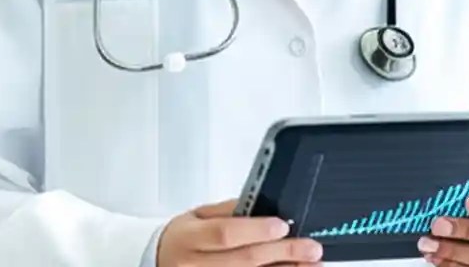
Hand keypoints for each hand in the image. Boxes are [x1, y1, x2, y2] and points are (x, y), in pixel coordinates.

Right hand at [157, 198, 323, 265]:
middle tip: (310, 248)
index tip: (283, 225)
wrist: (157, 263)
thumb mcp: (197, 216)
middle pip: (243, 261)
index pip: (225, 234)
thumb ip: (228, 211)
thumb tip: (263, 208)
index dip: (256, 230)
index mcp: (189, 238)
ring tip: (309, 266)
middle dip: (282, 253)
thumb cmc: (183, 238)